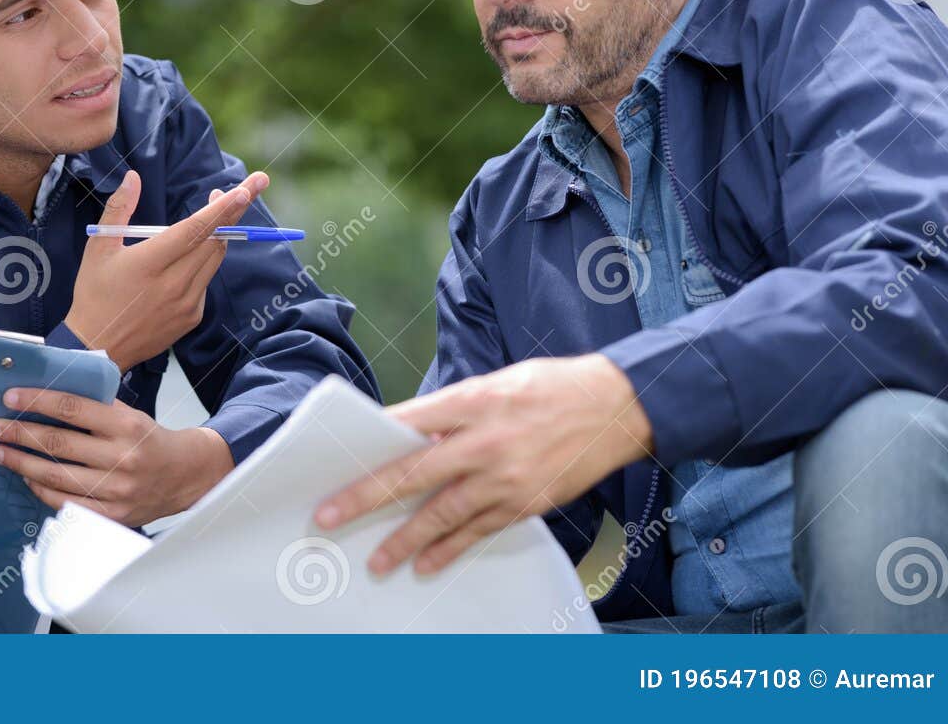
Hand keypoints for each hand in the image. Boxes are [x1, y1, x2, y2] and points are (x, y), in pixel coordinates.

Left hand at [0, 388, 233, 526]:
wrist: (183, 476)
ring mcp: (116, 490)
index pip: (72, 408)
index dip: (36, 401)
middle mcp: (122, 458)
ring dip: (22, 463)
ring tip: (0, 452)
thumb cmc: (148, 439)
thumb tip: (43, 396)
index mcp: (126, 424)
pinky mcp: (111, 516)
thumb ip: (94, 405)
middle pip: (58, 444)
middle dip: (19, 434)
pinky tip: (26, 476)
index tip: (9, 397)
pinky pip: (66, 503)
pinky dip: (41, 489)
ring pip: (57, 476)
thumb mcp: (129, 413)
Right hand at [63, 168, 268, 371]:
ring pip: (214, 260)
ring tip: (214, 216)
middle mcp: (174, 284)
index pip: (196, 229)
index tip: (244, 189)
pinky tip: (187, 259)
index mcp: (151, 263)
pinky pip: (206, 281)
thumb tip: (133, 177)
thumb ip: (119, 208)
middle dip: (232, 213)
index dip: (222, 208)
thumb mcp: (99, 247)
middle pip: (215, 241)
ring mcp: (187, 303)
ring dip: (220, 235)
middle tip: (241, 190)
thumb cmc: (94, 294)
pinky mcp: (192, 317)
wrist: (98, 348)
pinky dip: (203, 263)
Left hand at [315, 354, 653, 575]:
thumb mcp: (494, 384)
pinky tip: (427, 562)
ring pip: (443, 514)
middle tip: (330, 515)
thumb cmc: (549, 387)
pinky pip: (479, 531)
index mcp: (472, 401)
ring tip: (378, 560)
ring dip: (405, 540)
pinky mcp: (526, 503)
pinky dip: (450, 549)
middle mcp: (485, 441)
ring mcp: (506, 477)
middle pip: (413, 473)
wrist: (616, 406)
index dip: (370, 443)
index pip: (407, 422)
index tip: (336, 460)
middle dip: (366, 496)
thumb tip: (409, 438)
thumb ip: (452, 413)